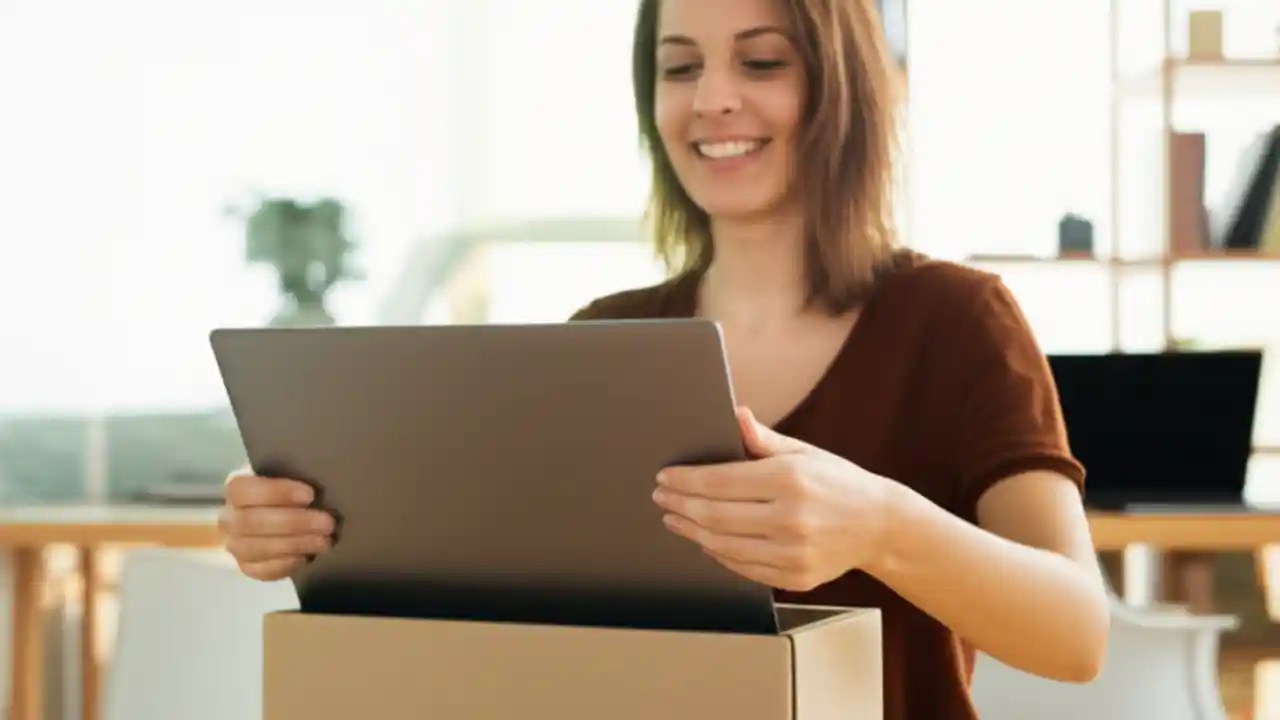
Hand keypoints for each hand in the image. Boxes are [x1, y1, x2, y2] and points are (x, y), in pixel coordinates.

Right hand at [219, 469, 335, 580]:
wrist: (287, 517)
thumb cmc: (292, 490)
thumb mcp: (292, 475)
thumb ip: (298, 473)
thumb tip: (320, 473)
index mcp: (236, 488)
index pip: (244, 489)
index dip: (276, 492)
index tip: (310, 495)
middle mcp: (230, 517)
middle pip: (251, 522)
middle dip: (293, 523)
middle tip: (327, 522)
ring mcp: (236, 545)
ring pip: (255, 548)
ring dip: (294, 544)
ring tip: (324, 541)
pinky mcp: (248, 567)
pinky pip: (261, 571)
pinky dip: (284, 565)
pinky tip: (306, 557)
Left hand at [653, 407, 894, 591]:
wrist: (880, 525)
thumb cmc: (837, 482)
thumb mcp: (803, 452)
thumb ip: (763, 439)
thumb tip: (734, 414)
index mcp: (789, 479)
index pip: (720, 481)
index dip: (686, 480)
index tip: (665, 477)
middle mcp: (790, 518)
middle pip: (715, 515)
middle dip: (681, 505)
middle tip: (662, 498)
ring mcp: (792, 552)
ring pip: (724, 545)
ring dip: (692, 531)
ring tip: (675, 518)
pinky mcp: (795, 576)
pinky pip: (743, 567)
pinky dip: (718, 554)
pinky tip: (705, 540)